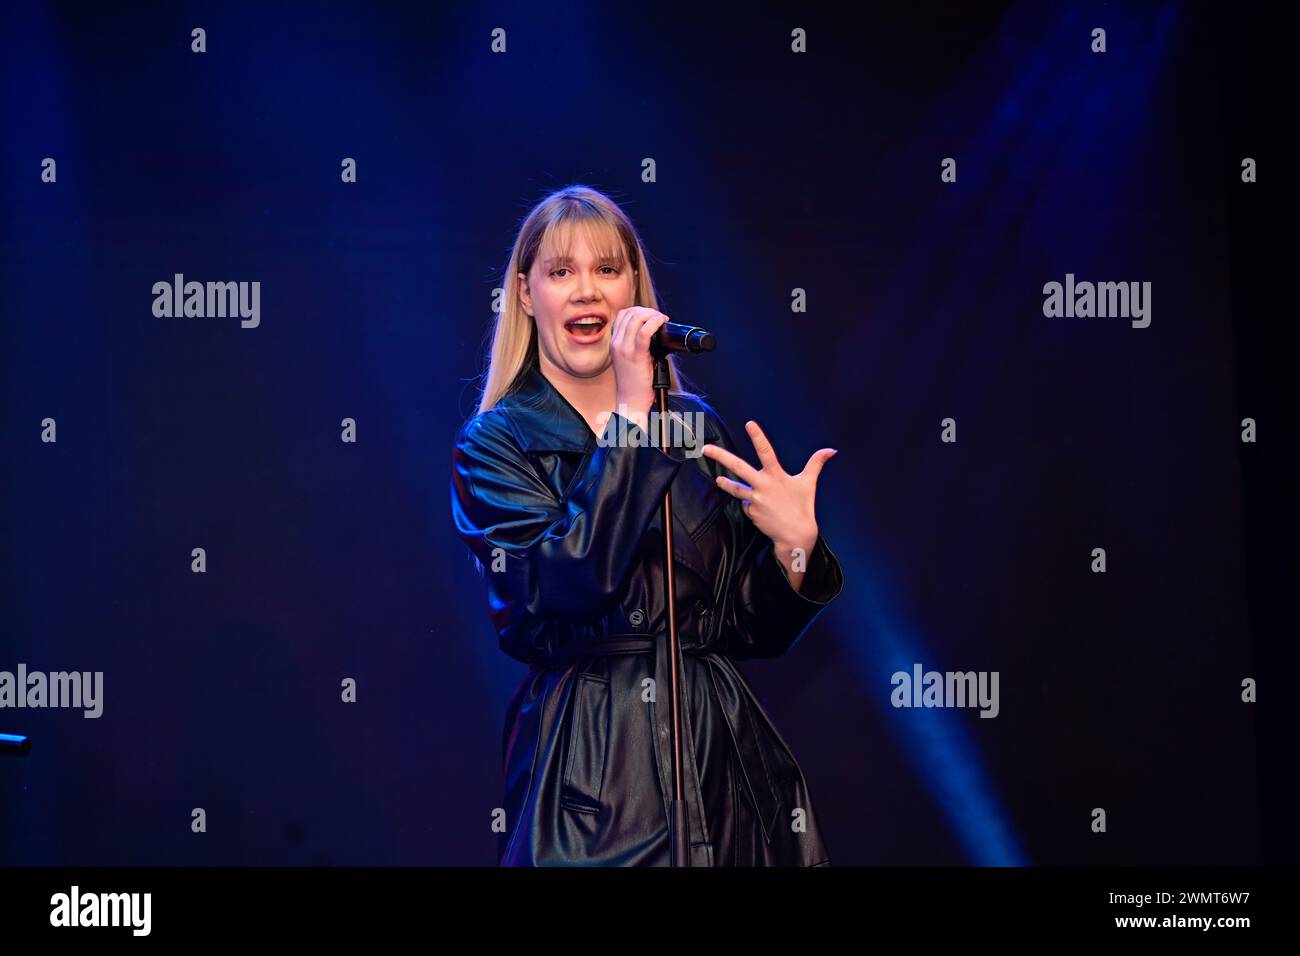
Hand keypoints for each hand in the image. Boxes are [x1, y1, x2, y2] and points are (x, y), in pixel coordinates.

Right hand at [609, 307, 669, 429]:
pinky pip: (645, 332)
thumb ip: (636, 345)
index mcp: (614, 343)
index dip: (638, 310)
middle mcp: (617, 343)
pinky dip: (655, 322)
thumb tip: (654, 333)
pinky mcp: (636, 355)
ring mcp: (625, 349)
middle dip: (647, 310)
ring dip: (652, 314)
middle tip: (659, 317)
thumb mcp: (629, 359)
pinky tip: (662, 323)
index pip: (623, 315)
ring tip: (662, 320)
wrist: (631, 401)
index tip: (651, 316)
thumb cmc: (634, 383)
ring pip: (636, 318)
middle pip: (630, 313)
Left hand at [701, 421, 837, 584]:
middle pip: (738, 467)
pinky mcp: (751, 512)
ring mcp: (755, 500)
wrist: (796, 536)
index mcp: (777, 476)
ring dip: (726, 484)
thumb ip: (816, 463)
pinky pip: (748, 505)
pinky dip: (753, 505)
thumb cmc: (803, 507)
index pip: (766, 452)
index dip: (758, 437)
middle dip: (721, 457)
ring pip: (735, 489)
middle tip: (706, 449)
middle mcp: (763, 486)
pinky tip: (763, 510)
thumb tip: (831, 450)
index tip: (750, 424)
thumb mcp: (809, 483)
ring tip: (718, 480)